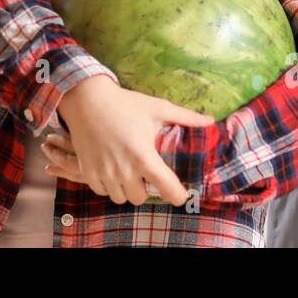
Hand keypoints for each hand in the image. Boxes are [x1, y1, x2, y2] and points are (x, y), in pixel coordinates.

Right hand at [50, 75, 212, 205]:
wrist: (86, 99)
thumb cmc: (124, 103)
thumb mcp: (156, 107)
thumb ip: (185, 117)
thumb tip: (210, 121)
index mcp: (144, 156)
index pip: (167, 189)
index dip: (178, 196)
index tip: (180, 194)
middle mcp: (124, 169)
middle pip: (141, 198)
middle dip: (146, 189)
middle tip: (145, 174)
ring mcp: (104, 172)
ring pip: (121, 198)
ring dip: (127, 189)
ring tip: (128, 172)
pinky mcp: (88, 172)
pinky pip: (102, 192)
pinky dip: (108, 186)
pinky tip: (111, 171)